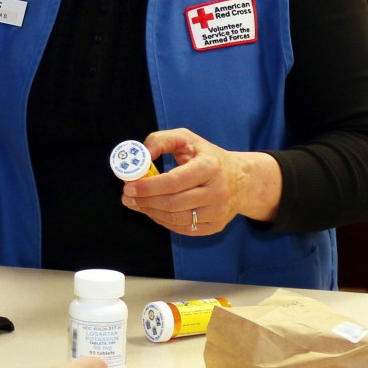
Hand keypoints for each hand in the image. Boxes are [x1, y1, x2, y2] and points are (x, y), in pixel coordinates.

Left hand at [119, 127, 281, 235]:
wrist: (241, 179)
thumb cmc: (207, 156)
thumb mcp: (187, 138)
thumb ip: (161, 140)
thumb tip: (141, 154)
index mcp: (210, 167)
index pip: (174, 181)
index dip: (148, 186)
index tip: (129, 186)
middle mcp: (217, 192)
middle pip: (172, 203)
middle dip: (144, 201)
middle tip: (127, 196)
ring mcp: (218, 212)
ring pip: (176, 219)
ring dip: (150, 212)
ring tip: (136, 203)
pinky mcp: (215, 226)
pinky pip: (183, 228)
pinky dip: (163, 221)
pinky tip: (152, 211)